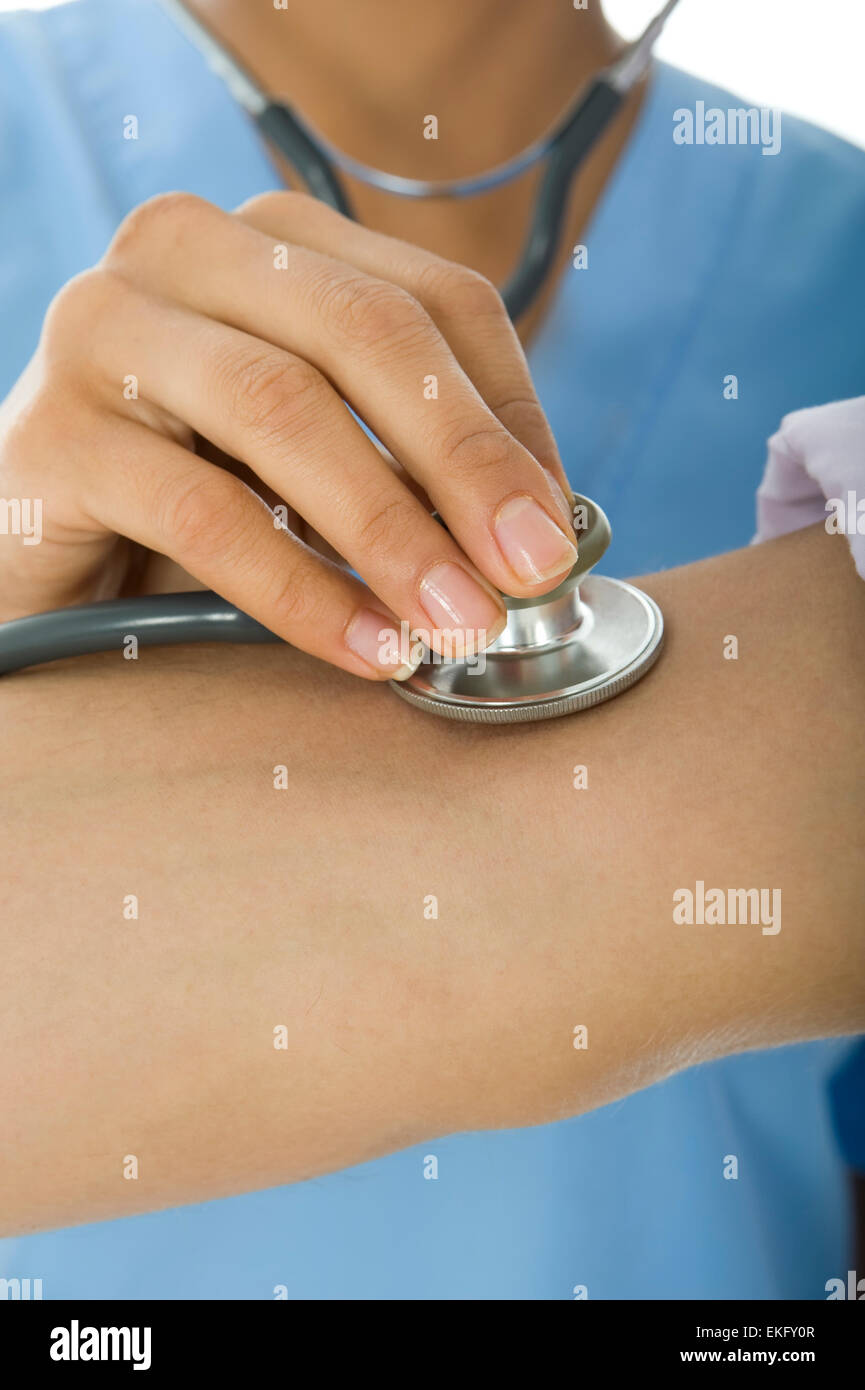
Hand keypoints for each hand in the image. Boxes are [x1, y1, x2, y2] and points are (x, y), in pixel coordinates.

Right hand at [0, 191, 577, 677]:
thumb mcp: (325, 465)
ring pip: (283, 407)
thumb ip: (414, 465)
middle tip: (529, 573)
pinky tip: (367, 647)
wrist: (44, 550)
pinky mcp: (53, 431)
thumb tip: (542, 530)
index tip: (555, 529)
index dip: (512, 417)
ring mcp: (107, 327)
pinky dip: (301, 589)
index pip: (435, 300)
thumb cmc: (200, 501)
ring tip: (459, 623)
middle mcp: (187, 251)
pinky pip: (203, 511)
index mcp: (276, 243)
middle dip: (466, 461)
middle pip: (368, 333)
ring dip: (392, 529)